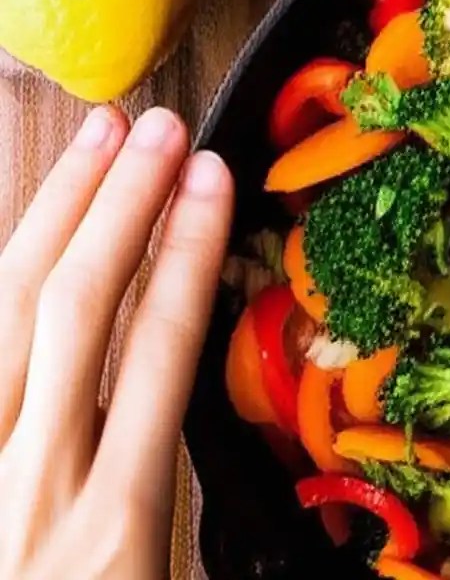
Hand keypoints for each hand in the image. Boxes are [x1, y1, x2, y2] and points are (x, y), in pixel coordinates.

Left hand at [0, 107, 232, 579]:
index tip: (212, 179)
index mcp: (115, 520)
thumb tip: (188, 403)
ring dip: (56, 216)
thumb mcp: (158, 578)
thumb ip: (169, 502)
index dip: (187, 250)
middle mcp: (32, 480)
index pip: (156, 347)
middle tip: (157, 130)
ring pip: (5, 315)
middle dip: (120, 204)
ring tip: (99, 145)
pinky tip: (22, 236)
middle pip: (70, 307)